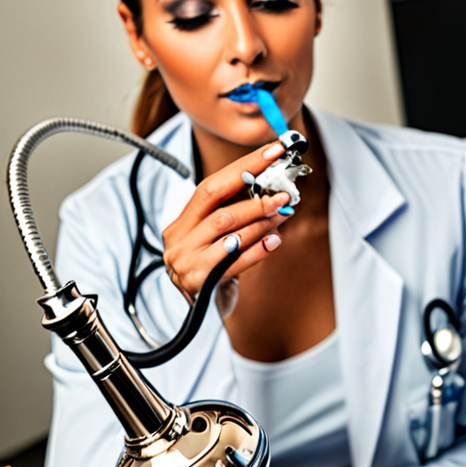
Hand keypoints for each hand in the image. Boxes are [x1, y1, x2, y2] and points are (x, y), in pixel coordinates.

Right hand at [162, 141, 294, 303]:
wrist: (203, 314)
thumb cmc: (215, 267)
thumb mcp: (218, 237)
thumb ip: (236, 213)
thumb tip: (273, 185)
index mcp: (182, 222)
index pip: (211, 186)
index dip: (244, 167)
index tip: (272, 152)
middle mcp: (179, 240)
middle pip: (219, 210)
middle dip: (254, 198)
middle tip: (284, 192)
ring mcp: (185, 263)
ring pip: (229, 234)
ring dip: (262, 222)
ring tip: (284, 213)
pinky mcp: (199, 284)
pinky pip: (235, 262)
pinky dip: (258, 250)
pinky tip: (275, 240)